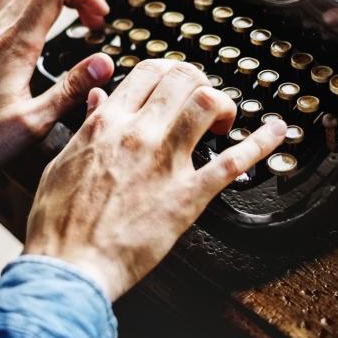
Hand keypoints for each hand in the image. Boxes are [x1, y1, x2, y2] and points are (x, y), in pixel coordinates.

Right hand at [23, 59, 286, 300]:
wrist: (69, 267)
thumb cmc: (59, 222)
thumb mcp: (63, 161)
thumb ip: (86, 125)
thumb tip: (99, 99)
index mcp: (107, 123)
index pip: (149, 71)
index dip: (171, 73)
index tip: (177, 87)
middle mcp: (138, 133)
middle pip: (184, 78)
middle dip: (200, 84)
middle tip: (203, 104)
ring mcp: (165, 162)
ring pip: (207, 103)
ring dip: (224, 105)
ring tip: (225, 122)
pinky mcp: (188, 195)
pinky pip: (233, 161)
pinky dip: (262, 143)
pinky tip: (278, 132)